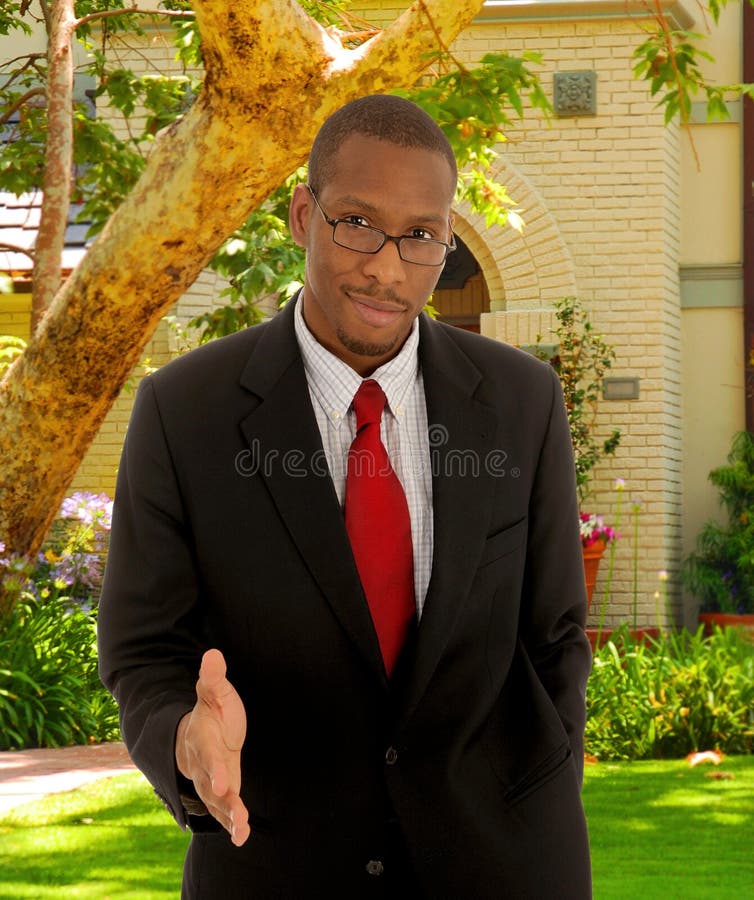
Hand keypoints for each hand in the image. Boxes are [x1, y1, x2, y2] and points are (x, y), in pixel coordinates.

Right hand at [175, 648, 249, 845]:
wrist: (195, 736)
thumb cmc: (210, 713)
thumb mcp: (212, 693)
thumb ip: (213, 678)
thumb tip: (213, 653)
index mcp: (202, 741)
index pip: (208, 757)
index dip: (214, 770)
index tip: (222, 784)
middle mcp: (202, 767)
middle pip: (210, 784)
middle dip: (221, 798)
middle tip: (233, 806)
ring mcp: (209, 783)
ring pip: (216, 804)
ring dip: (229, 816)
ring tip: (242, 830)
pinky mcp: (220, 795)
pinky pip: (224, 812)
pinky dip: (232, 825)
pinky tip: (242, 837)